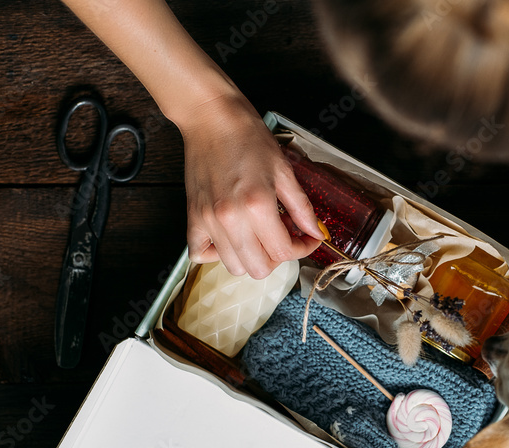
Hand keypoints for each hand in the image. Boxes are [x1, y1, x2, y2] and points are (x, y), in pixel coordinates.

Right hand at [178, 92, 322, 277]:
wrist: (212, 118)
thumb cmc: (248, 137)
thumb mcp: (284, 171)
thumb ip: (301, 208)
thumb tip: (315, 232)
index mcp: (257, 206)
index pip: (283, 252)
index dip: (302, 250)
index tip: (307, 239)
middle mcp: (231, 219)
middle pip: (259, 269)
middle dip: (278, 258)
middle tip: (285, 238)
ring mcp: (208, 221)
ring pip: (234, 267)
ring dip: (252, 258)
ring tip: (260, 236)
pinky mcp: (193, 217)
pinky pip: (200, 254)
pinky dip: (216, 255)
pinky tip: (231, 238)